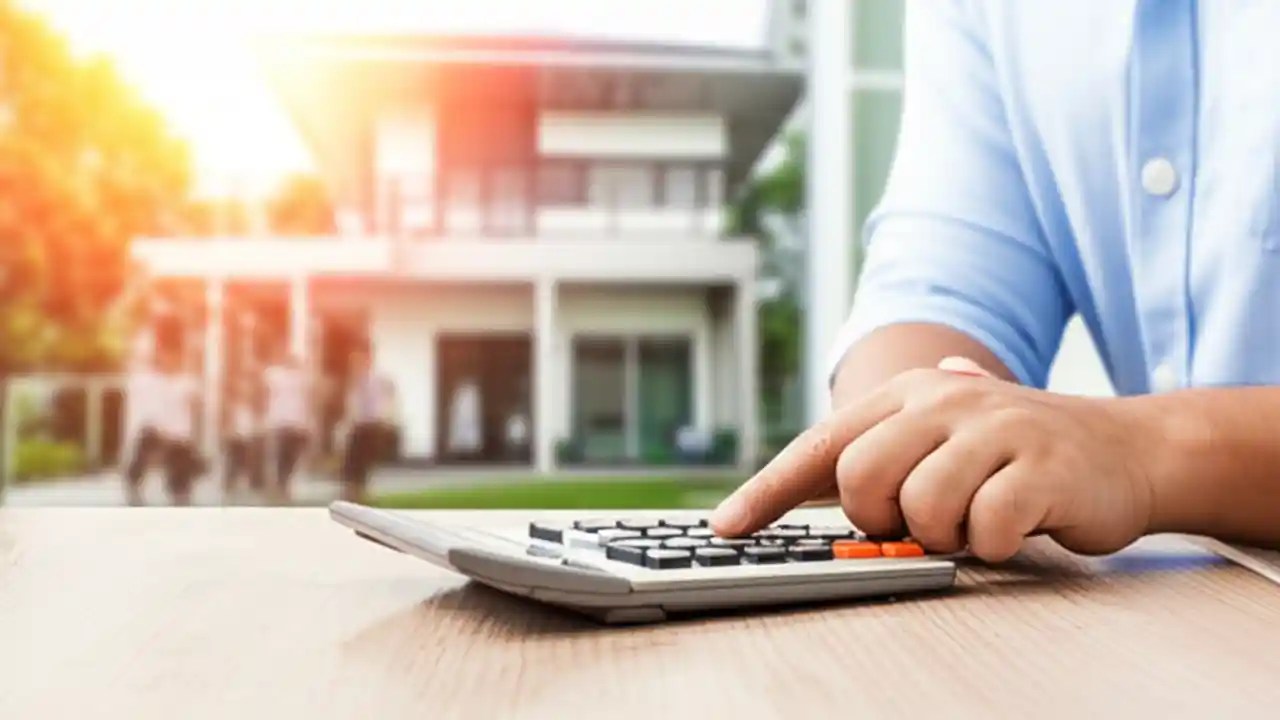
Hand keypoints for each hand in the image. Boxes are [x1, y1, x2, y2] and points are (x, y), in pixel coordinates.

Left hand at [712, 358, 1156, 560]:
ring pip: (922, 506)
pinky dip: (994, 542)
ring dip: (946, 532)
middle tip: (921, 519)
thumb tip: (810, 477)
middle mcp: (944, 400)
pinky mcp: (1042, 466)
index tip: (728, 528)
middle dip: (881, 516)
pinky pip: (986, 527)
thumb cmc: (1018, 452)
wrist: (1126, 447)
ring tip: (976, 516)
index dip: (768, 490)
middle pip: (862, 476)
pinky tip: (1015, 522)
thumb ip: (885, 449)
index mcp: (908, 395)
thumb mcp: (945, 434)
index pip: (820, 444)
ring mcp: (996, 428)